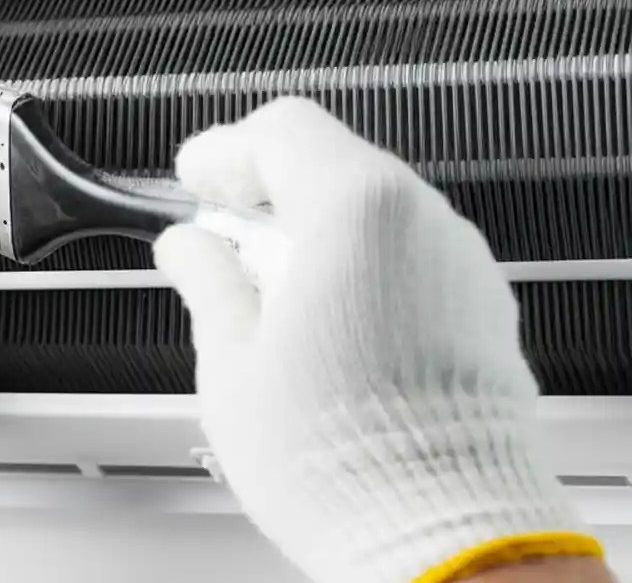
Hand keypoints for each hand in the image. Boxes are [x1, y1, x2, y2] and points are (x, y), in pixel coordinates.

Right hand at [154, 99, 601, 582]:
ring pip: (376, 207)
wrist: (440, 537)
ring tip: (265, 286)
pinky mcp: (481, 309)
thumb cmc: (341, 463)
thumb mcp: (233, 362)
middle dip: (268, 188)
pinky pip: (413, 255)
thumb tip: (188, 250)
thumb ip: (208, 281)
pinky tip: (324, 317)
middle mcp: (422, 224)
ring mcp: (462, 266)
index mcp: (355, 213)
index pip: (283, 132)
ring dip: (314, 226)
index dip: (224, 149)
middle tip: (218, 228)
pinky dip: (362, 263)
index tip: (195, 176)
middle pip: (334, 160)